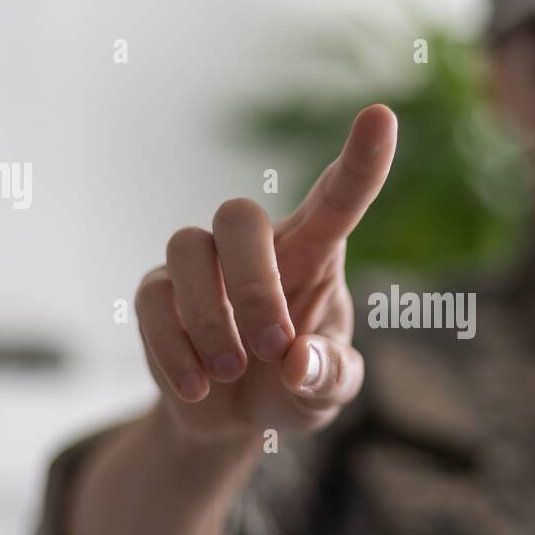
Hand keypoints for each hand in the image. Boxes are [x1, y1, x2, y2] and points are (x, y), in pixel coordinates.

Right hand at [135, 103, 396, 440]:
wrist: (234, 419)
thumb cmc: (295, 386)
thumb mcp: (328, 392)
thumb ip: (328, 376)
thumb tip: (297, 362)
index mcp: (313, 253)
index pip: (338, 196)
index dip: (361, 159)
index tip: (381, 116)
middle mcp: (257, 245)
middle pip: (238, 215)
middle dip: (255, 284)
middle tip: (272, 348)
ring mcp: (201, 265)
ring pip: (186, 246)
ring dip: (211, 316)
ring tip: (231, 371)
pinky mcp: (157, 295)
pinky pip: (153, 300)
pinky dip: (175, 349)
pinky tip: (200, 387)